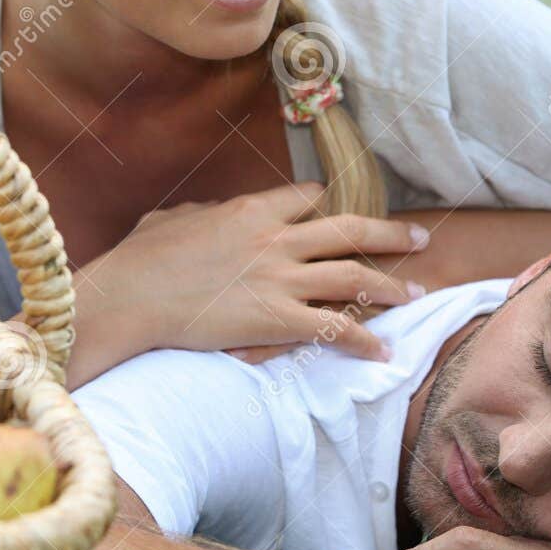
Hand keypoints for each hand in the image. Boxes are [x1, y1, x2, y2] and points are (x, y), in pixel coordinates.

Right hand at [80, 181, 431, 363]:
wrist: (131, 296)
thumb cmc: (140, 259)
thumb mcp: (171, 219)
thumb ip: (200, 212)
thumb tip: (207, 211)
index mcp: (251, 209)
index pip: (307, 197)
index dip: (325, 204)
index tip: (337, 210)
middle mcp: (276, 239)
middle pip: (350, 230)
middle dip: (391, 234)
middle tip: (419, 238)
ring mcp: (281, 279)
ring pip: (355, 276)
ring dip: (391, 285)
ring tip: (416, 292)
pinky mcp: (278, 319)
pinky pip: (334, 328)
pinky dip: (364, 340)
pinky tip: (383, 351)